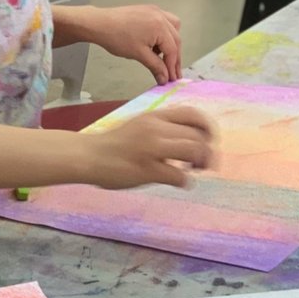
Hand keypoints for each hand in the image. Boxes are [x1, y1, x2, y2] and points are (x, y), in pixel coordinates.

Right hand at [85, 105, 216, 188]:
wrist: (89, 156)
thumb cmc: (116, 143)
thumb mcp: (140, 124)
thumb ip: (163, 128)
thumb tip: (190, 138)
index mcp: (155, 117)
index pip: (193, 114)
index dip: (207, 128)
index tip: (209, 140)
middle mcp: (155, 129)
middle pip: (197, 135)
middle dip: (207, 151)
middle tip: (203, 163)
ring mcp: (151, 149)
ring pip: (193, 151)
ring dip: (200, 163)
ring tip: (193, 170)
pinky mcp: (147, 170)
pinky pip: (178, 176)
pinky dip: (184, 181)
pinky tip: (178, 182)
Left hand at [90, 5, 181, 84]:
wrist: (99, 24)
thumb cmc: (116, 38)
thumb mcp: (139, 54)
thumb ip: (155, 66)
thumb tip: (164, 77)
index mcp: (160, 26)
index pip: (172, 50)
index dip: (172, 66)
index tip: (171, 78)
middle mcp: (160, 16)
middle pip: (175, 39)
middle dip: (174, 57)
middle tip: (171, 73)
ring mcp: (154, 11)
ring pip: (172, 28)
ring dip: (171, 43)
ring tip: (162, 56)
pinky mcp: (147, 10)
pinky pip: (163, 21)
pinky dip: (163, 33)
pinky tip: (154, 43)